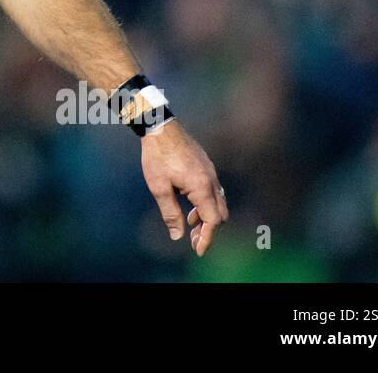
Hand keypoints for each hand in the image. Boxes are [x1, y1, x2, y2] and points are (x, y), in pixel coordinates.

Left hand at [140, 119, 227, 255]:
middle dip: (209, 230)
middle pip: (220, 214)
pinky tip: (190, 206)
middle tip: (194, 241)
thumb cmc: (157, 156)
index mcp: (202, 187)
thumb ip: (171, 213)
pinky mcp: (206, 167)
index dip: (207, 238)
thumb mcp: (159, 188)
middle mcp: (212, 180)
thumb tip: (178, 237)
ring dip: (207, 217)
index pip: (213, 221)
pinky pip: (213, 192)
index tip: (198, 250)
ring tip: (190, 225)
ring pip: (218, 203)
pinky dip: (205, 204)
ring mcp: (211, 172)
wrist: (160, 127)